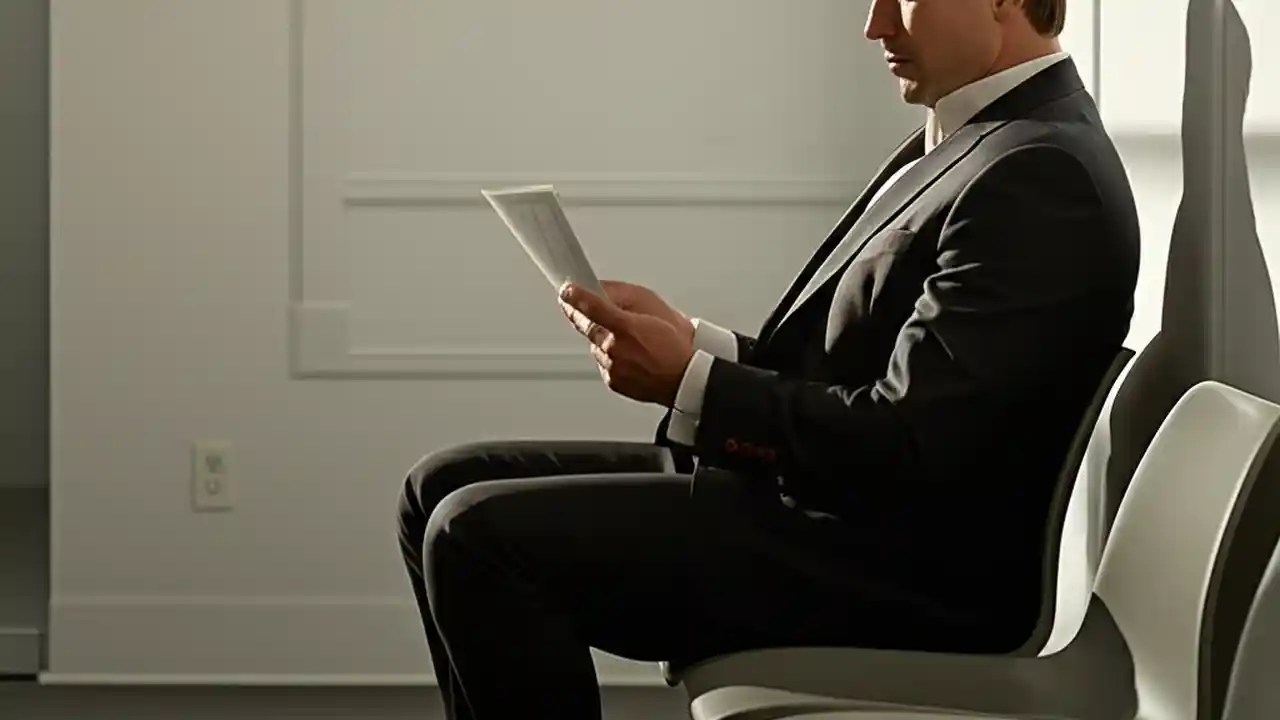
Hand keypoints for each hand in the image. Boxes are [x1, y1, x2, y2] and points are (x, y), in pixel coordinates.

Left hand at [559, 282, 694, 406]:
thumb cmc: (677, 347)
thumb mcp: (659, 311)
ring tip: (624, 338)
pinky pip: (602, 362)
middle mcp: (616, 349)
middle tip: (573, 304)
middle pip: (585, 326)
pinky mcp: (612, 380)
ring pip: (594, 345)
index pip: (592, 307)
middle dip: (578, 313)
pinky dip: (609, 356)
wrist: (686, 380)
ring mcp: (612, 367)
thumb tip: (607, 291)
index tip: (567, 290)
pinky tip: (628, 355)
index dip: (576, 296)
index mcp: (627, 328)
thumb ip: (629, 299)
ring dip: (600, 337)